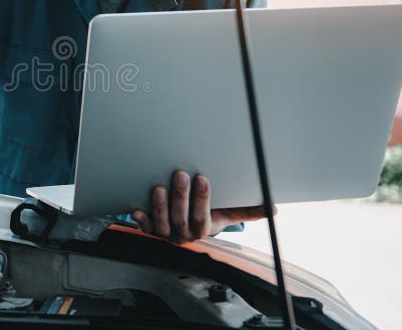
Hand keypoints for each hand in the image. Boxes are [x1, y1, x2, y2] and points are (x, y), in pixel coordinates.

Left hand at [131, 171, 275, 242]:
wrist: (185, 226)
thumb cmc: (207, 213)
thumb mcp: (226, 212)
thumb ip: (247, 210)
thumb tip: (273, 209)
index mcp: (202, 230)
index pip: (203, 216)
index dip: (202, 199)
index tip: (202, 177)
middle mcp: (182, 234)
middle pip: (181, 218)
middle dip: (180, 197)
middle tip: (180, 174)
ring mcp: (164, 232)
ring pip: (161, 222)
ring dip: (159, 205)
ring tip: (159, 186)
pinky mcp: (149, 227)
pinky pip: (143, 226)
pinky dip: (139, 219)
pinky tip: (135, 209)